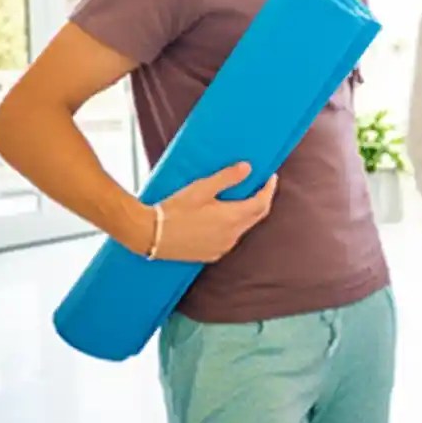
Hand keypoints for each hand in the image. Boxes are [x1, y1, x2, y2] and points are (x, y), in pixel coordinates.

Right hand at [153, 162, 276, 262]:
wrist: (150, 235)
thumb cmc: (174, 210)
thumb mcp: (201, 189)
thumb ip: (226, 178)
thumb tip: (248, 168)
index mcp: (232, 218)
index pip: (262, 203)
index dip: (269, 189)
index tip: (271, 177)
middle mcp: (232, 236)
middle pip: (256, 216)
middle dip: (261, 200)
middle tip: (260, 185)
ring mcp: (222, 247)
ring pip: (243, 228)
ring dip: (247, 214)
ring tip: (241, 199)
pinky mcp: (211, 254)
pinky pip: (230, 238)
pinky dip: (233, 226)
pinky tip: (224, 218)